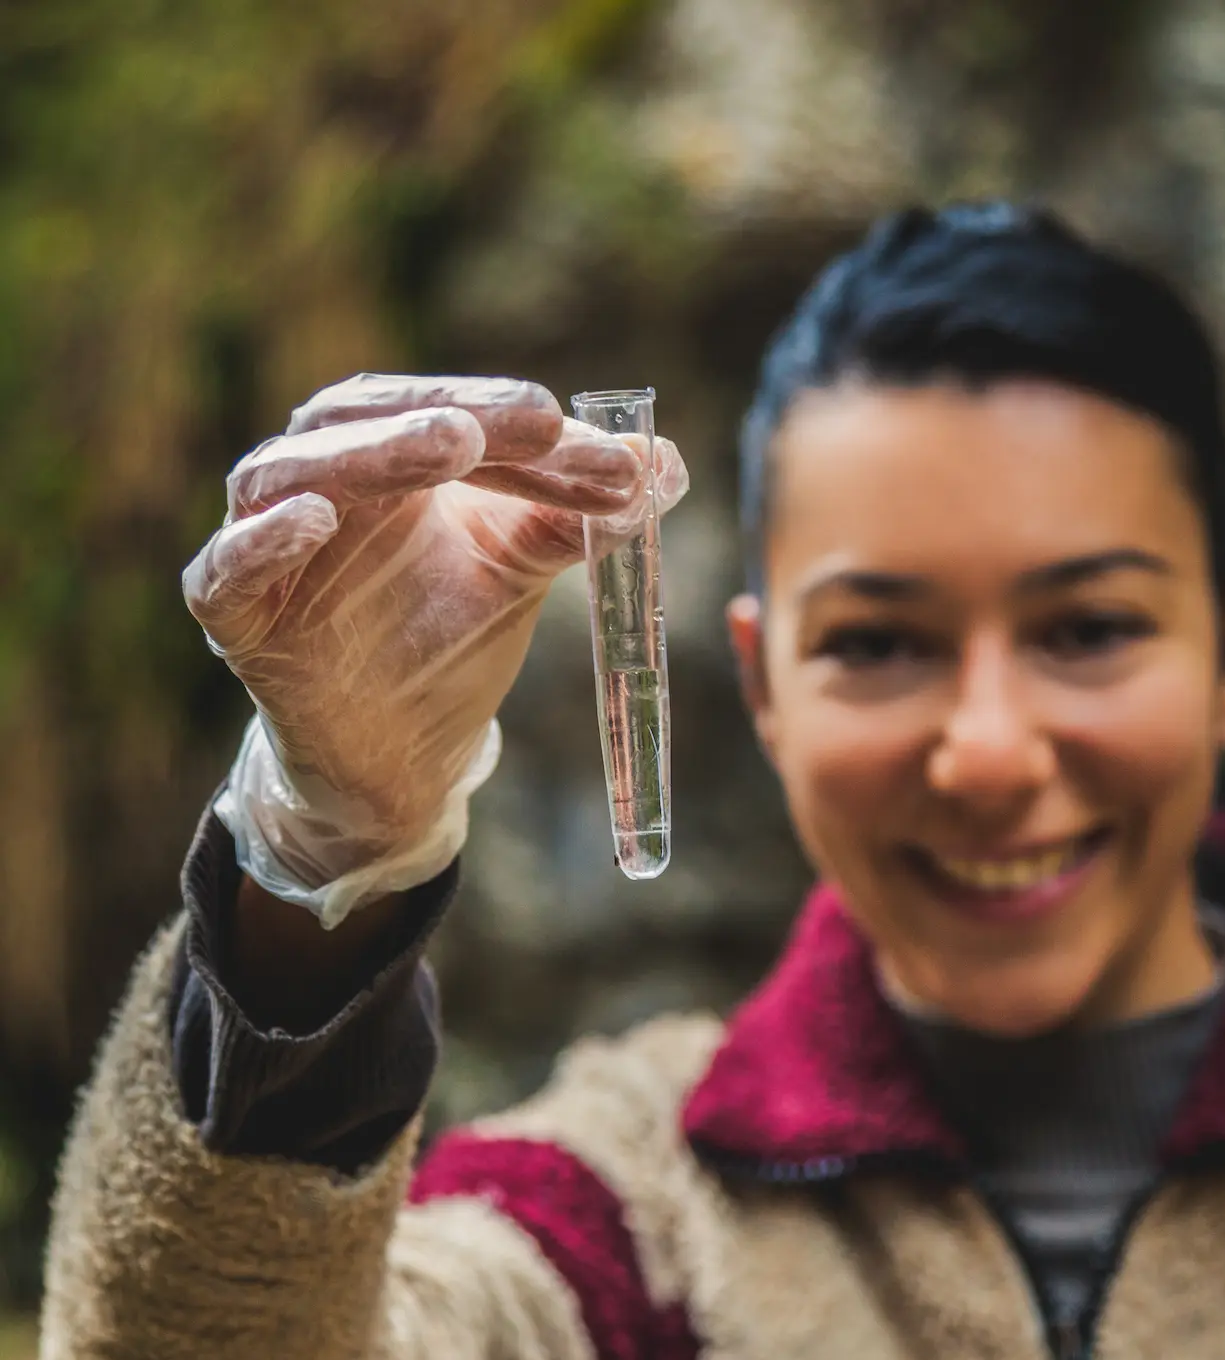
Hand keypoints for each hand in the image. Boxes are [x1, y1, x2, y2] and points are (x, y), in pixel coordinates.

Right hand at [183, 373, 688, 923]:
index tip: (581, 429)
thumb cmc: (451, 640)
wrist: (403, 753)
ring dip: (370, 455)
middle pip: (361, 420)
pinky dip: (264, 541)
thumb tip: (666, 465)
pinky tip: (314, 520)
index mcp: (387, 461)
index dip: (507, 415)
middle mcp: (320, 485)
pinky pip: (226, 572)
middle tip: (531, 419)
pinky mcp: (236, 620)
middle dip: (450, 415)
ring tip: (447, 446)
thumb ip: (578, 516)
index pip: (437, 410)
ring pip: (287, 476)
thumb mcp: (521, 571)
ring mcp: (270, 550)